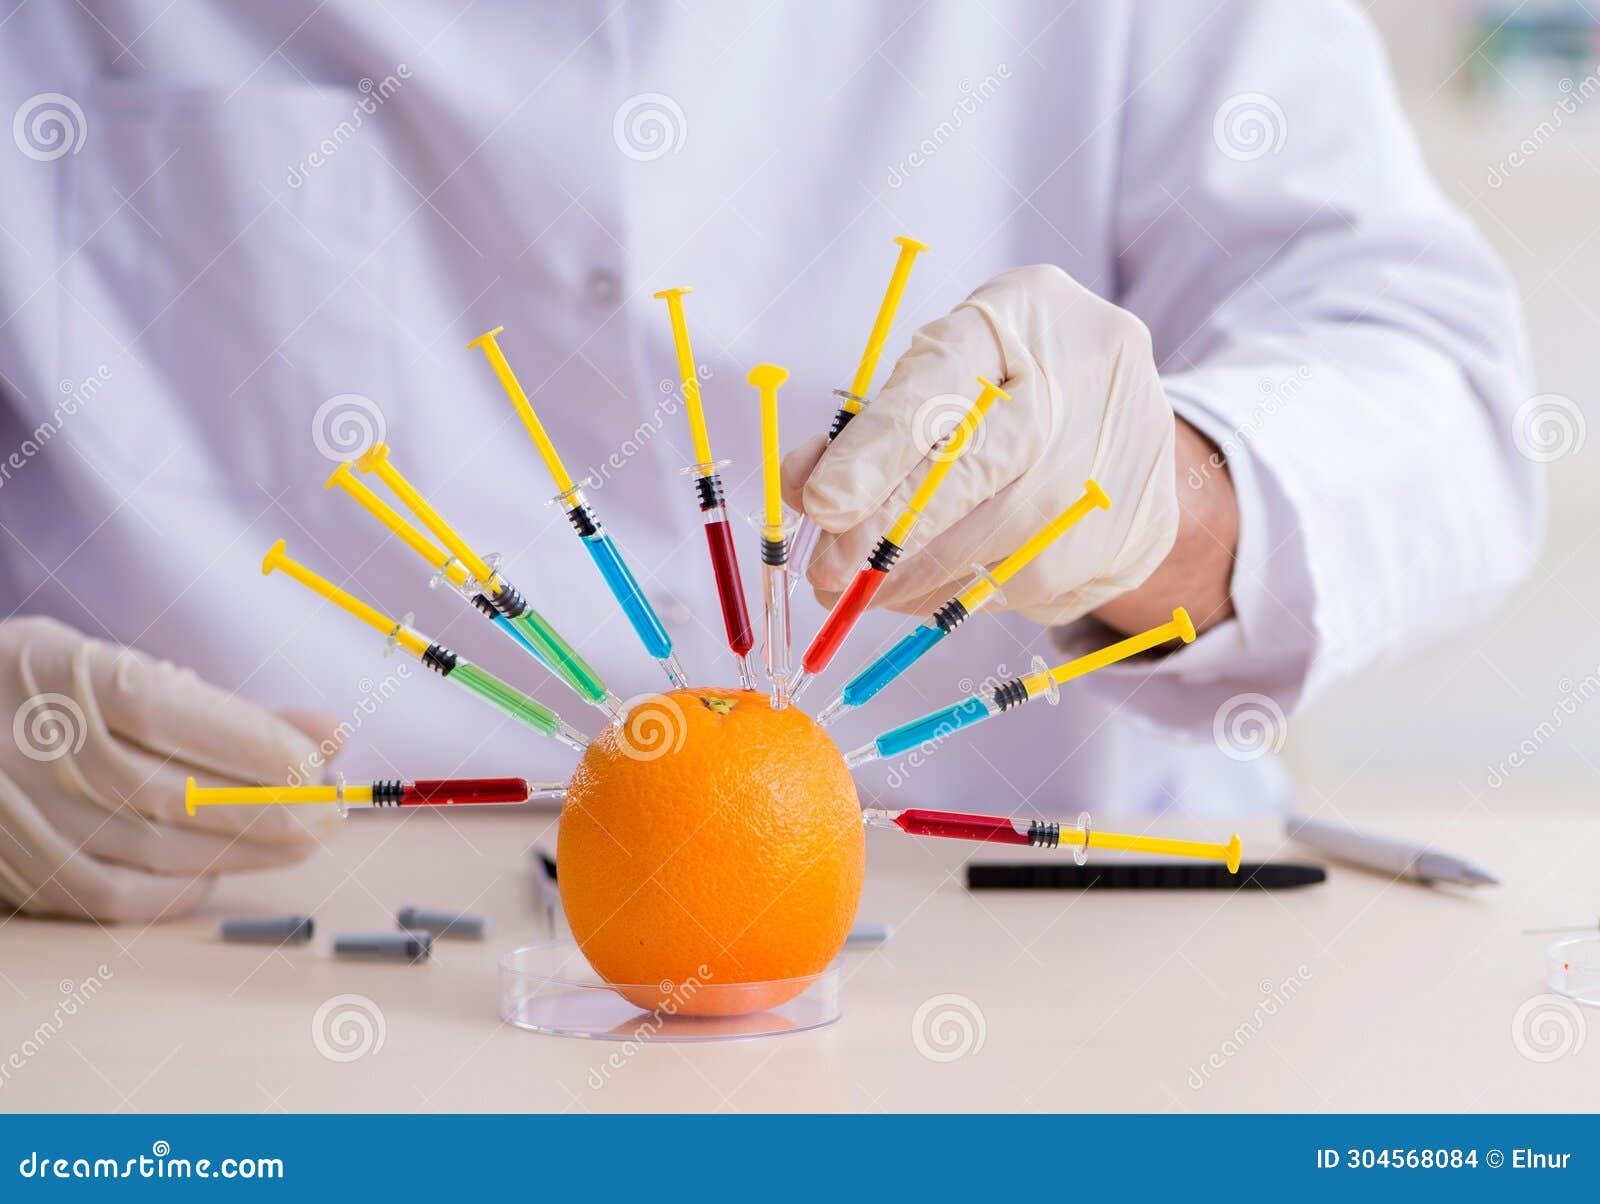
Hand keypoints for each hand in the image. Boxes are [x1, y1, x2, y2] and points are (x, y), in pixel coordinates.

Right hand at [0, 617, 339, 921]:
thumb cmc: (50, 693)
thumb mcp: (117, 668)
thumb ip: (225, 706)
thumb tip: (331, 733)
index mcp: (53, 672)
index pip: (160, 709)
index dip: (247, 739)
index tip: (313, 761)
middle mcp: (28, 745)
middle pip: (167, 789)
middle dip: (268, 808)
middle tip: (330, 814)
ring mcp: (17, 812)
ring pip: (149, 847)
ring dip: (243, 849)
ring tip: (300, 840)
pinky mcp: (16, 869)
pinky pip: (110, 895)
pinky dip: (181, 887)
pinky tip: (224, 868)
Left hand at [783, 265, 1179, 625]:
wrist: (1130, 421)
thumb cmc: (1006, 384)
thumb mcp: (938, 368)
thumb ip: (868, 419)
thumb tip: (799, 485)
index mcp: (1022, 315)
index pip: (939, 386)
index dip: (877, 449)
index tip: (822, 502)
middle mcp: (1079, 382)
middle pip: (972, 472)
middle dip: (885, 531)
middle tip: (826, 572)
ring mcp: (1109, 462)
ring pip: (991, 543)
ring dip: (908, 578)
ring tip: (858, 589)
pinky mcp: (1119, 533)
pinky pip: (1016, 584)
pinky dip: (951, 594)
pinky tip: (915, 591)